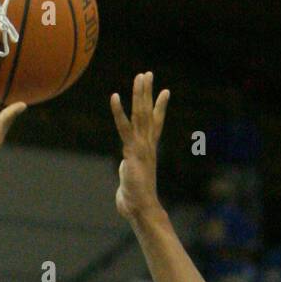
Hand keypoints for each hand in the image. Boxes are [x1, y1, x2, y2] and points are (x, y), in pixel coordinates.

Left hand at [111, 72, 169, 221]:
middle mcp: (147, 145)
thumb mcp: (131, 178)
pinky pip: (124, 128)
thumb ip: (129, 168)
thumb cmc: (135, 200)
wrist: (141, 208)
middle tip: (148, 74)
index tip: (165, 92)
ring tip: (140, 76)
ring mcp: (140, 147)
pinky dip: (118, 112)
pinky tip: (115, 96)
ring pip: (141, 115)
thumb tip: (126, 167)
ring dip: (140, 94)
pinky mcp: (131, 151)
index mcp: (148, 150)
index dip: (160, 107)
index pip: (156, 124)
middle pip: (148, 113)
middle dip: (148, 93)